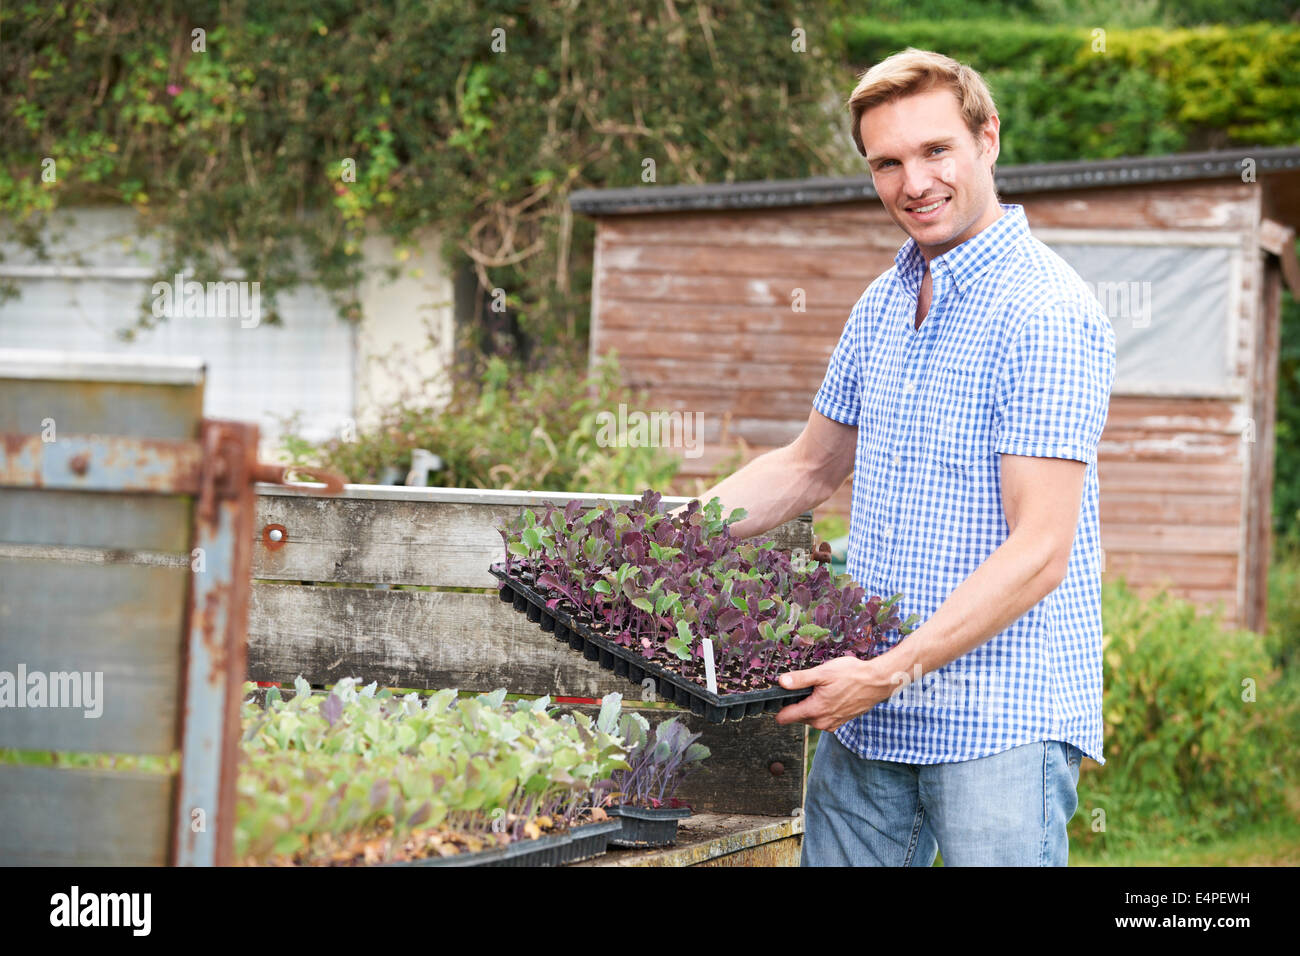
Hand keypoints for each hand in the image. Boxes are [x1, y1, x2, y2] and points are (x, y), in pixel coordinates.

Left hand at [774, 655, 896, 730]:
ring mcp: (832, 724)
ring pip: (811, 717)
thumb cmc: (852, 675)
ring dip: (812, 705)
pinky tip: (831, 695)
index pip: (785, 718)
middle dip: (799, 703)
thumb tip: (781, 682)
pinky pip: (823, 718)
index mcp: (814, 711)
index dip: (780, 706)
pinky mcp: (840, 722)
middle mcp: (822, 722)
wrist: (877, 682)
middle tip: (809, 686)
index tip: (782, 695)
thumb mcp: (823, 673)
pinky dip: (823, 708)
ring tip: (822, 689)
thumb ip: (800, 679)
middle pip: (797, 716)